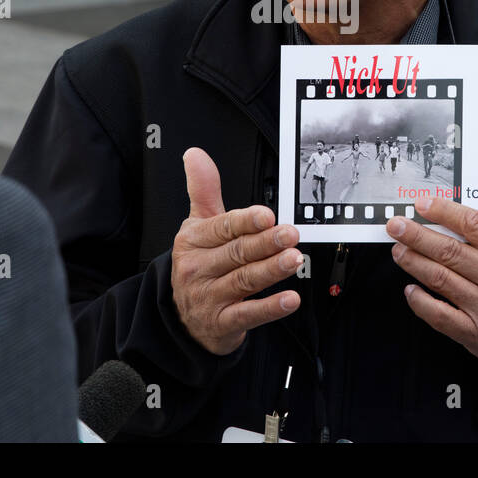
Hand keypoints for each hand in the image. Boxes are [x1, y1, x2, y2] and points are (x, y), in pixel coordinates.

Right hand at [172, 147, 301, 355]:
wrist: (183, 318)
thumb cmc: (198, 265)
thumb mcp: (197, 226)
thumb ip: (204, 190)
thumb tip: (196, 154)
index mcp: (193, 241)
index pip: (221, 228)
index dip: (245, 221)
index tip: (266, 215)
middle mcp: (199, 268)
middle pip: (236, 253)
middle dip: (265, 243)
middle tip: (290, 234)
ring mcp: (209, 297)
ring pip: (245, 280)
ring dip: (272, 270)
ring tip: (295, 260)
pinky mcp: (222, 323)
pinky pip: (248, 314)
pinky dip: (270, 307)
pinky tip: (290, 299)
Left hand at [387, 195, 477, 384]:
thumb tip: (443, 223)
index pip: (474, 224)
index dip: (443, 212)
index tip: (421, 205)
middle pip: (450, 251)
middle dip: (416, 236)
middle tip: (396, 226)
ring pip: (440, 278)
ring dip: (413, 262)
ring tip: (399, 251)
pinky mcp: (476, 333)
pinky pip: (438, 314)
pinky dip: (419, 300)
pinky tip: (410, 289)